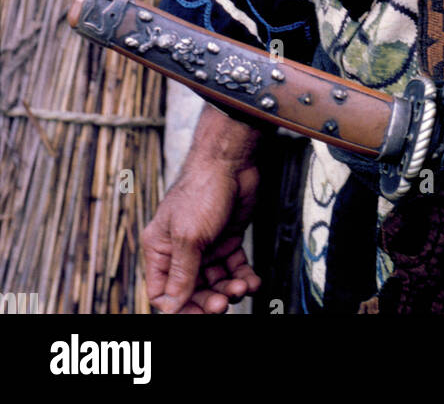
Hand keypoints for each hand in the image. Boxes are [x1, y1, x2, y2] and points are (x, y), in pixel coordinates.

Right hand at [142, 106, 261, 313]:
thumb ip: (182, 274)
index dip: (179, 307)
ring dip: (229, 290)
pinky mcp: (227, 240)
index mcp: (160, 249)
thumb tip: (173, 307)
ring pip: (215, 283)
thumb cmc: (202, 190)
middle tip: (224, 303)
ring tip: (242, 287)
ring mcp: (205, 247)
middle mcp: (181, 251)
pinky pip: (234, 269)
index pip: (162, 293)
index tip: (199, 312)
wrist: (232, 161)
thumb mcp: (189, 236)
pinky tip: (252, 281)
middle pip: (191, 292)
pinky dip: (244, 278)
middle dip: (208, 301)